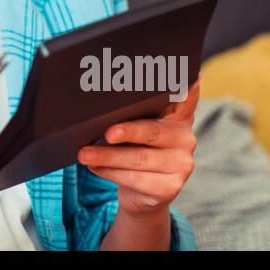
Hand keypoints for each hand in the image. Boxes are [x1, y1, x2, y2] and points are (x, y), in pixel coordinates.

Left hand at [77, 79, 198, 216]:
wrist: (141, 192)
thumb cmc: (134, 147)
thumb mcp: (135, 125)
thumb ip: (132, 111)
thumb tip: (102, 102)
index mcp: (178, 115)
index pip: (185, 97)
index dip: (184, 86)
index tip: (184, 76)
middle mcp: (185, 137)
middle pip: (154, 132)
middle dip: (128, 132)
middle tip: (107, 133)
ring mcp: (181, 164)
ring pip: (140, 158)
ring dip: (108, 156)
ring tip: (84, 154)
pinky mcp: (171, 187)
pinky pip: (136, 179)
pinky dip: (110, 172)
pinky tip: (95, 167)